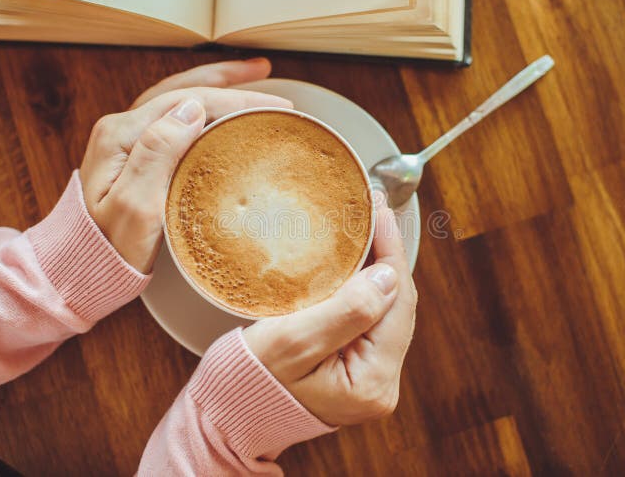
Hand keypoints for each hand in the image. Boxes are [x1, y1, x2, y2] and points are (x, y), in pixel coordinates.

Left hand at [79, 59, 290, 272]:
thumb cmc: (108, 248)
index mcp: (122, 135)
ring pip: (178, 100)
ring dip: (214, 86)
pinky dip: (202, 109)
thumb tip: (192, 109)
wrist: (75, 270)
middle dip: (228, 81)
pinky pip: (173, 120)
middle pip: (183, 91)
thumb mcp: (135, 206)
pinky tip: (219, 113)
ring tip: (249, 78)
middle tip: (265, 73)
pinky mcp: (133, 158)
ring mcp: (126, 142)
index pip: (189, 101)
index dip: (235, 99)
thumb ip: (158, 152)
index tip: (274, 107)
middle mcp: (122, 129)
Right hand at [243, 196, 417, 424]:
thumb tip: (389, 276)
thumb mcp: (291, 340)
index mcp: (372, 383)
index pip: (396, 302)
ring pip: (386, 309)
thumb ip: (345, 310)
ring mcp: (372, 379)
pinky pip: (370, 318)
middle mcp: (381, 385)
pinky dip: (365, 286)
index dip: (390, 251)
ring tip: (367, 226)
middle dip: (386, 255)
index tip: (379, 210)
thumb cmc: (248, 379)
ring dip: (377, 268)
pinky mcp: (357, 370)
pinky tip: (356, 260)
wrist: (227, 415)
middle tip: (373, 209)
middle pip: (397, 305)